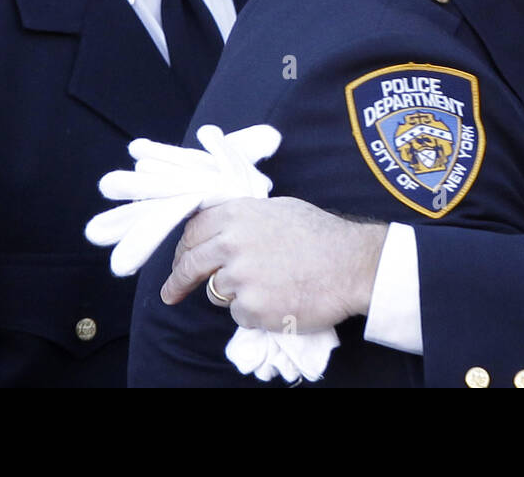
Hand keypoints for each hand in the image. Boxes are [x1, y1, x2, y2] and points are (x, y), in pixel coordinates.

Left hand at [161, 196, 387, 332]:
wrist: (351, 265)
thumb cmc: (321, 235)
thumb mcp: (278, 209)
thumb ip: (244, 218)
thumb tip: (222, 229)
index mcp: (236, 215)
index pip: (192, 231)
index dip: (184, 248)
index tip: (180, 260)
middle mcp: (231, 244)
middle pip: (190, 265)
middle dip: (178, 281)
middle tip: (172, 293)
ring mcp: (239, 278)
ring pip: (217, 292)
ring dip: (234, 293)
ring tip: (269, 286)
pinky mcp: (251, 308)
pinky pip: (239, 314)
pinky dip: (254, 312)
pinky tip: (279, 300)